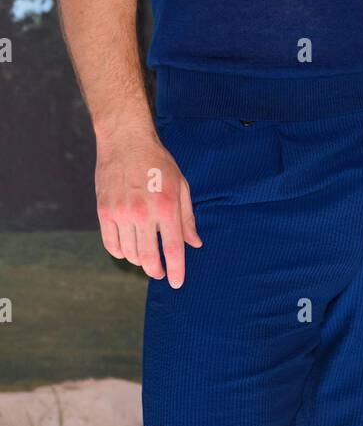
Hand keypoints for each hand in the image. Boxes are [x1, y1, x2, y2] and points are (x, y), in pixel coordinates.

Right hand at [95, 122, 201, 287]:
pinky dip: (120, 252)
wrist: (126, 141)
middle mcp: (144, 214)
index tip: (176, 283)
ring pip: (129, 253)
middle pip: (149, 257)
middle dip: (156, 271)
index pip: (173, 249)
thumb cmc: (157, 162)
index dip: (176, 270)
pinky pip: (111, 244)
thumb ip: (187, 218)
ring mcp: (121, 214)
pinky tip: (128, 249)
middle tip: (159, 273)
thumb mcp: (181, 186)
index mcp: (167, 207)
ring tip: (145, 258)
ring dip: (139, 261)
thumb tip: (195, 243)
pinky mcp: (105, 212)